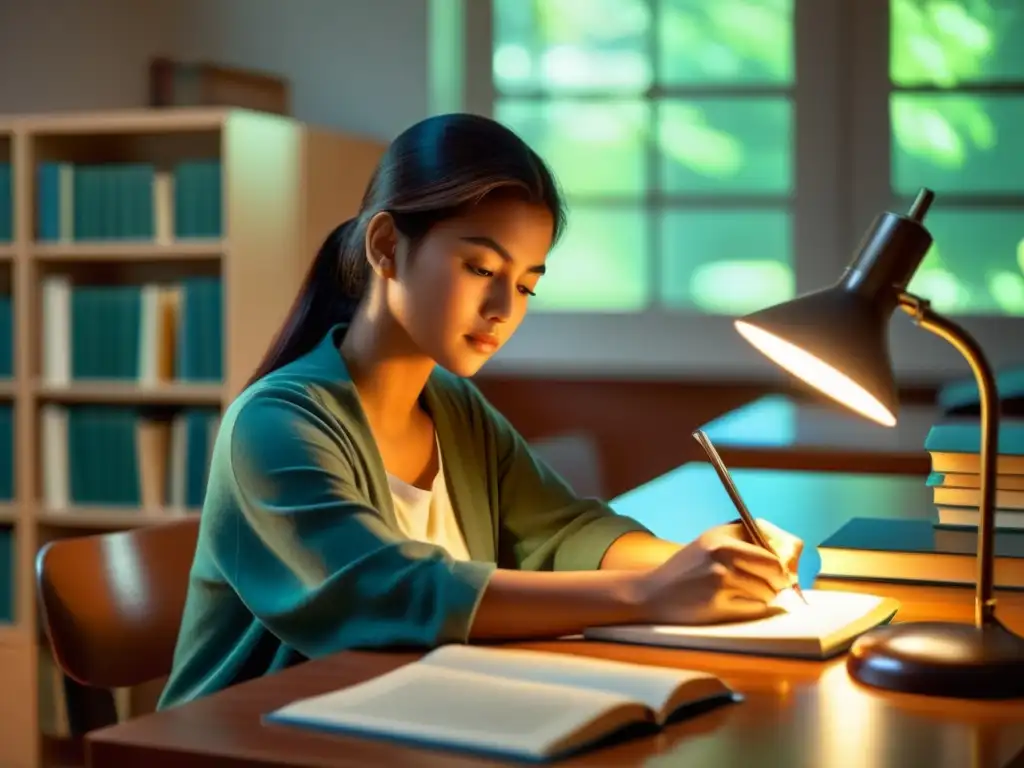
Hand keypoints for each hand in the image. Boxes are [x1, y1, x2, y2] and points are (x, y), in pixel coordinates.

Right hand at [633, 525, 796, 625]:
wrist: (653, 594)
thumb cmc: (687, 567)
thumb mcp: (710, 541)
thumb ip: (745, 539)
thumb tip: (788, 553)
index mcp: (722, 538)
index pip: (772, 547)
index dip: (783, 560)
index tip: (783, 567)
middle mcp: (723, 557)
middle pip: (776, 571)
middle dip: (778, 581)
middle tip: (771, 586)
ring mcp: (721, 582)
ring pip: (768, 593)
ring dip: (764, 597)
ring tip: (744, 594)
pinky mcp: (720, 606)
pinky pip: (757, 610)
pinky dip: (754, 609)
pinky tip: (738, 604)